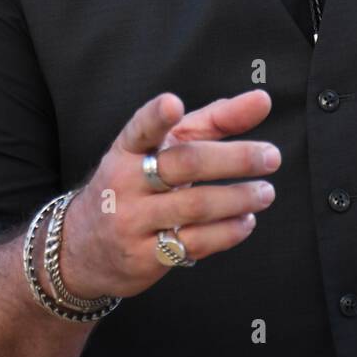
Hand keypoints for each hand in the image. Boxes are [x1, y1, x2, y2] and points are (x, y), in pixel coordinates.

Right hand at [59, 90, 280, 299]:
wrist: (85, 246)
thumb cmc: (139, 182)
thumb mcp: (167, 146)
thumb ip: (215, 121)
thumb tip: (262, 100)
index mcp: (128, 148)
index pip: (141, 128)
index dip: (156, 116)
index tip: (173, 103)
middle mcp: (125, 182)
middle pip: (185, 164)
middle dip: (234, 158)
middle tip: (271, 156)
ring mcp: (132, 221)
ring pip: (195, 206)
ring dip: (238, 198)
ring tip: (265, 192)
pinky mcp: (144, 257)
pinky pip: (193, 244)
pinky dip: (228, 232)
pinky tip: (246, 221)